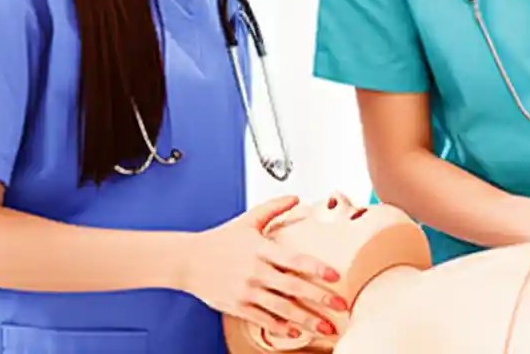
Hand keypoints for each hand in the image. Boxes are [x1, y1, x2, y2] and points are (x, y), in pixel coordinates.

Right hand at [179, 196, 344, 338]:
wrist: (187, 260)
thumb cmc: (219, 240)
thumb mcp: (248, 221)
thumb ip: (273, 208)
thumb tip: (295, 197)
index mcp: (261, 250)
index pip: (294, 260)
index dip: (316, 268)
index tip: (335, 276)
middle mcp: (256, 272)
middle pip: (293, 287)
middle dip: (320, 298)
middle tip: (342, 305)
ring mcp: (247, 291)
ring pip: (282, 308)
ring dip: (306, 319)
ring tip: (326, 327)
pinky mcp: (238, 306)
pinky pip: (262, 319)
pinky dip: (280, 327)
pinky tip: (296, 332)